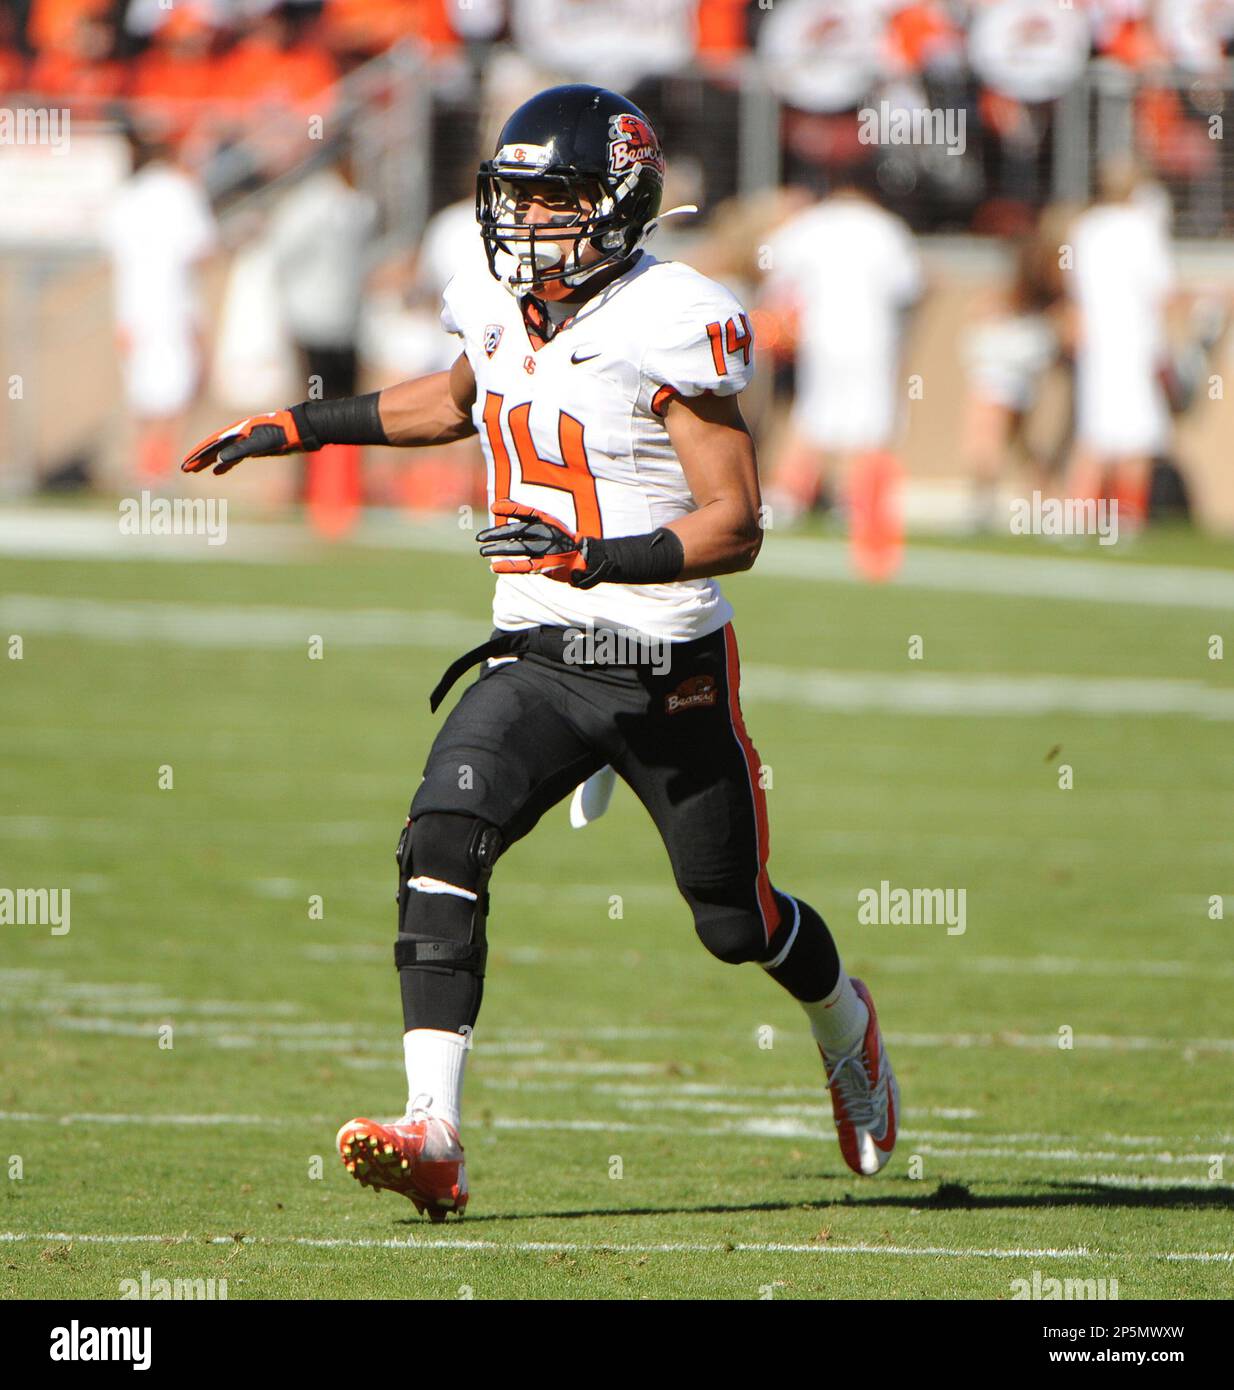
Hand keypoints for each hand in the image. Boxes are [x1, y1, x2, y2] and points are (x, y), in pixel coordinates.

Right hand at [181, 408, 311, 474]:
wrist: (298, 431)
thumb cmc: (281, 435)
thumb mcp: (260, 444)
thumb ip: (240, 450)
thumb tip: (219, 459)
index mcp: (236, 432)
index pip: (211, 444)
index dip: (197, 455)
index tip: (185, 464)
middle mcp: (237, 435)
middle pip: (213, 448)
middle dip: (198, 458)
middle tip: (184, 469)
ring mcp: (245, 442)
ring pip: (221, 453)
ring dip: (207, 461)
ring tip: (194, 470)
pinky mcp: (253, 448)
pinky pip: (233, 457)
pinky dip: (224, 465)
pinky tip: (216, 471)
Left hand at [476, 499, 588, 583]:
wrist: (581, 557)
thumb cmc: (558, 537)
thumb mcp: (545, 520)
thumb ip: (522, 513)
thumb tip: (497, 504)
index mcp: (546, 520)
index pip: (526, 511)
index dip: (510, 509)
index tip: (494, 507)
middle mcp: (545, 533)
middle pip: (516, 532)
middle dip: (496, 534)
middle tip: (480, 538)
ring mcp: (545, 550)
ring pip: (516, 548)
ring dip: (497, 550)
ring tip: (483, 551)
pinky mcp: (544, 566)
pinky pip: (523, 566)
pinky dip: (508, 567)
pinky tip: (494, 567)